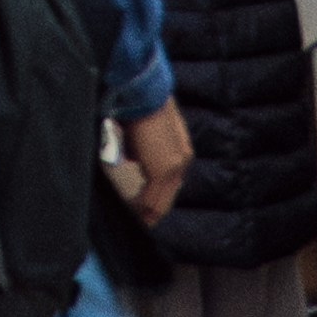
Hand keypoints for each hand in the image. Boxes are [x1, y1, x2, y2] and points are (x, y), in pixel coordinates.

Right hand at [122, 102, 191, 226]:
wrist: (146, 96)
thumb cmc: (142, 106)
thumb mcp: (149, 131)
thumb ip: (145, 149)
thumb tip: (134, 161)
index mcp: (182, 153)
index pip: (171, 182)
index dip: (159, 194)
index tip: (148, 204)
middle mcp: (181, 163)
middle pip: (168, 194)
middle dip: (155, 208)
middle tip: (144, 220)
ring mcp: (173, 169)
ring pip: (160, 198)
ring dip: (148, 209)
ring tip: (139, 219)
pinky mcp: (161, 171)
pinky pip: (151, 196)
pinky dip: (142, 206)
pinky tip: (135, 211)